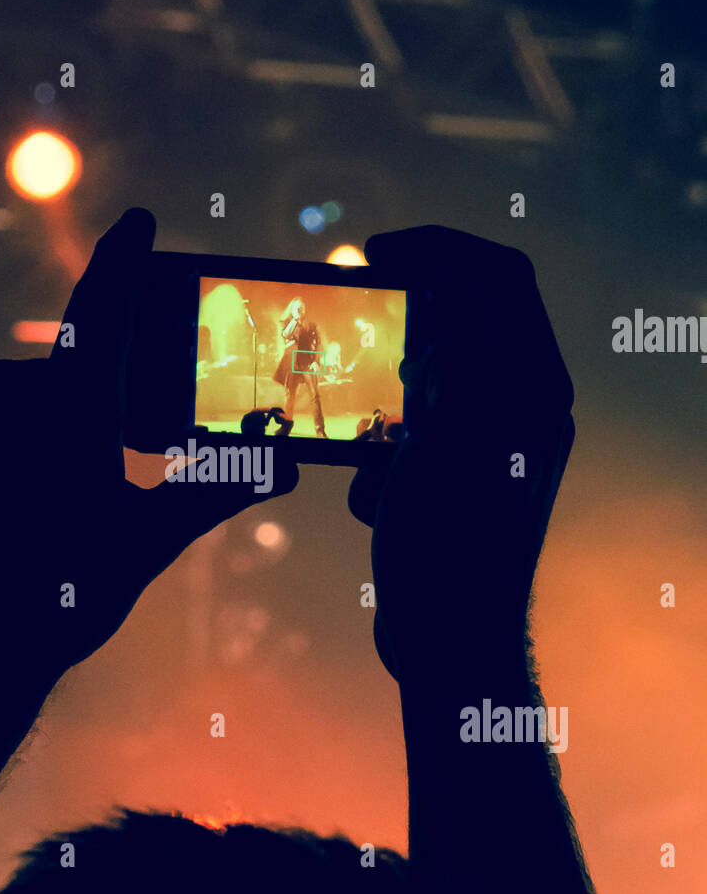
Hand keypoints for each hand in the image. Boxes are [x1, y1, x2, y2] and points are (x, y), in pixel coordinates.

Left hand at [0, 209, 297, 721]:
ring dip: (23, 436)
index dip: (125, 257)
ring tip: (39, 509)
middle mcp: (2, 396)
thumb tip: (286, 464)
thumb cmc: (63, 594)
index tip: (139, 218)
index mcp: (70, 403)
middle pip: (56, 380)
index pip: (105, 305)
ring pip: (0, 406)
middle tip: (93, 481)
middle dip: (78, 416)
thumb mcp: (148, 542)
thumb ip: (215, 489)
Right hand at [348, 226, 573, 684]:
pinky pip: (413, 439)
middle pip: (466, 324)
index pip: (502, 278)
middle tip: (359, 337)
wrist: (452, 645)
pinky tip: (372, 497)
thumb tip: (446, 319)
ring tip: (362, 436)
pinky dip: (381, 455)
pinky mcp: (458, 484)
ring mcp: (490, 448)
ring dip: (386, 400)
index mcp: (532, 388)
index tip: (377, 251)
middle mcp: (521, 410)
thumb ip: (454, 366)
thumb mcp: (448, 444)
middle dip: (406, 328)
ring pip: (431, 383)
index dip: (442, 248)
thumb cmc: (452, 551)